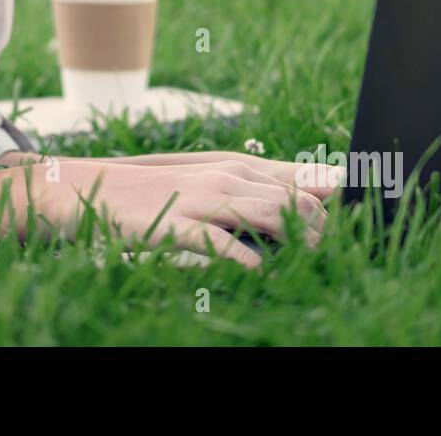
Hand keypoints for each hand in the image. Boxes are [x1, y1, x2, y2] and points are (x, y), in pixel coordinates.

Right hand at [21, 157, 331, 268]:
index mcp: (237, 167)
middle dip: (320, 232)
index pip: (302, 181)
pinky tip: (258, 273)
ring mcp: (203, 200)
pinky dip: (249, 262)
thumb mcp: (211, 180)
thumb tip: (325, 186)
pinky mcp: (180, 226)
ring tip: (303, 267)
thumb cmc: (158, 191)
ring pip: (271, 215)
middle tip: (320, 260)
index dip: (330, 206)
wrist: (94, 190)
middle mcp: (227, 178)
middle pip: (297, 200)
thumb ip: (261, 184)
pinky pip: (226, 245)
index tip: (346, 232)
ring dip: (296, 244)